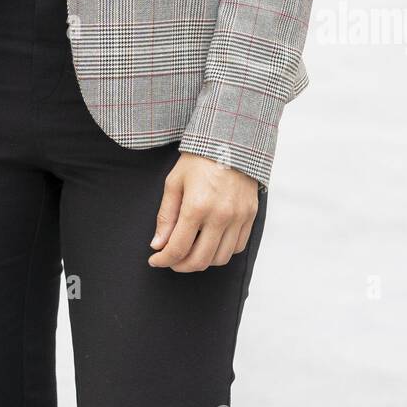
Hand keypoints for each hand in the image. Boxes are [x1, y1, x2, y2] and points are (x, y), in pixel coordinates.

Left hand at [148, 153, 258, 270]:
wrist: (230, 141)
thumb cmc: (199, 158)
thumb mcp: (174, 182)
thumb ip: (166, 216)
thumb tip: (158, 244)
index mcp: (197, 206)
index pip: (178, 248)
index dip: (163, 259)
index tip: (155, 260)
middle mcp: (220, 215)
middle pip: (200, 260)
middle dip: (181, 265)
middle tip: (171, 260)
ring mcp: (239, 217)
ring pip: (220, 258)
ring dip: (202, 261)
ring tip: (190, 252)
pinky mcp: (251, 216)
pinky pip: (237, 247)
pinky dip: (222, 252)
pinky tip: (210, 243)